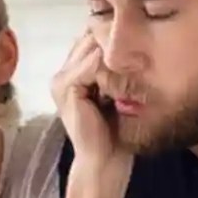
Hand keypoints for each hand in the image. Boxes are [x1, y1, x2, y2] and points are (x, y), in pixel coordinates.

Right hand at [51, 32, 124, 165]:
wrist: (103, 159)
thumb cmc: (113, 130)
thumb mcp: (115, 93)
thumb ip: (114, 70)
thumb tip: (131, 44)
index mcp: (70, 74)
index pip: (90, 39)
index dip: (113, 39)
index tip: (136, 51)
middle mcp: (61, 74)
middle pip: (89, 38)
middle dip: (114, 43)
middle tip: (137, 58)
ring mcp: (61, 80)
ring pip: (92, 47)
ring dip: (115, 57)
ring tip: (132, 71)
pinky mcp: (67, 87)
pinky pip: (92, 64)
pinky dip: (111, 70)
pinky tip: (123, 82)